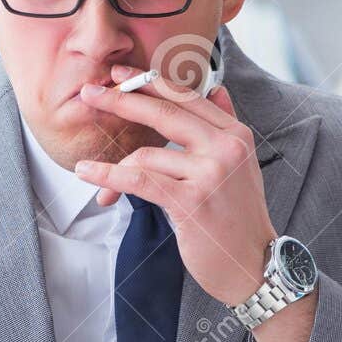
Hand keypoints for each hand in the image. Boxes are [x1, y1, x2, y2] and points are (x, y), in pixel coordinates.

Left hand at [74, 65, 274, 306]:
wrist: (254, 266)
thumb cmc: (239, 220)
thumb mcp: (241, 166)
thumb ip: (226, 125)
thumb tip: (217, 89)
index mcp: (236, 134)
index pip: (186, 97)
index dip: (148, 82)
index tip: (119, 75)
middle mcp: (226, 147)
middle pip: (163, 112)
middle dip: (120, 100)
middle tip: (89, 93)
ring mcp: (210, 173)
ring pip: (146, 154)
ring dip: (114, 168)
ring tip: (93, 177)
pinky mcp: (191, 201)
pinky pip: (139, 181)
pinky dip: (108, 176)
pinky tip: (87, 173)